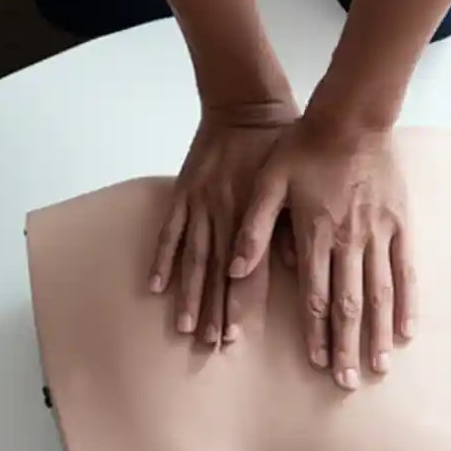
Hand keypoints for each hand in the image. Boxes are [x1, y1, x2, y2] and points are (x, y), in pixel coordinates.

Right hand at [148, 103, 296, 345]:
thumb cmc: (279, 147)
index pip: (247, 270)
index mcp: (255, 216)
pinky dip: (161, 260)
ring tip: (185, 328)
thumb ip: (290, 226)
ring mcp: (201, 205)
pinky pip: (169, 231)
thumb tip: (295, 266)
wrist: (247, 106)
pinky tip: (155, 287)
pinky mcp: (183, 193)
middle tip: (209, 345)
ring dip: (188, 295)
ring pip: (193, 259)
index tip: (235, 335)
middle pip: (218, 273)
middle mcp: (225, 215)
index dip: (240, 303)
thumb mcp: (294, 184)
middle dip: (213, 311)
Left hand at [229, 119, 414, 389]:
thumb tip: (236, 269)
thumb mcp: (266, 183)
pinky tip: (407, 328)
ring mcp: (379, 234)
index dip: (316, 334)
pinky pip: (405, 270)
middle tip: (349, 381)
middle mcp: (349, 241)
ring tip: (381, 365)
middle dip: (348, 346)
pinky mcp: (400, 224)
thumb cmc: (304, 147)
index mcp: (315, 235)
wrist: (352, 116)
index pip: (315, 296)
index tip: (317, 364)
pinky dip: (407, 301)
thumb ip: (253, 229)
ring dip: (379, 333)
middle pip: (349, 304)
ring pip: (379, 293)